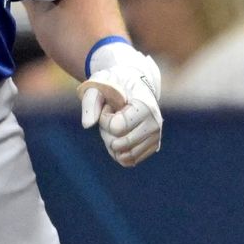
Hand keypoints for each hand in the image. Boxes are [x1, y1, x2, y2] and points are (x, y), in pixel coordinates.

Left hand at [78, 41, 162, 166]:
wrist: (134, 83)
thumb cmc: (115, 83)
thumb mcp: (99, 84)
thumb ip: (90, 101)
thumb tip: (87, 125)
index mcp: (146, 105)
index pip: (116, 127)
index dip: (105, 118)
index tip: (110, 105)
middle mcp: (155, 123)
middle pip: (119, 144)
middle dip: (106, 131)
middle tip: (112, 115)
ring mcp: (156, 137)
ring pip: (124, 156)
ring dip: (112, 141)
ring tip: (117, 123)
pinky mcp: (153, 147)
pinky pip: (129, 161)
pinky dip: (118, 151)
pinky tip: (120, 134)